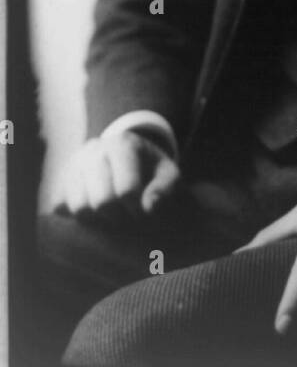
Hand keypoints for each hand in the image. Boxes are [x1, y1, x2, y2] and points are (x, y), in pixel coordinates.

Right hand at [54, 129, 180, 218]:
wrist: (126, 158)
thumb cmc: (150, 169)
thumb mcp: (167, 173)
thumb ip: (166, 188)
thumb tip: (149, 207)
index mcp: (123, 144)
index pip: (126, 190)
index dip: (137, 212)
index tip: (144, 215)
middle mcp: (93, 150)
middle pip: (102, 202)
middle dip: (118, 219)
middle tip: (128, 221)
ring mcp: (72, 165)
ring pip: (79, 208)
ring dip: (97, 222)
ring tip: (112, 219)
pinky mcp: (59, 182)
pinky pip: (60, 208)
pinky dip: (75, 220)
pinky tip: (95, 217)